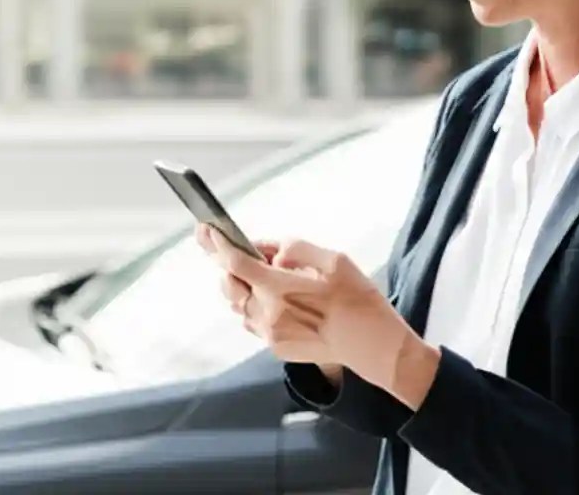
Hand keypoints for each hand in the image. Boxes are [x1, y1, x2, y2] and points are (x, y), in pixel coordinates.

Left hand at [198, 224, 429, 395]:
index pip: (236, 263)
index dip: (217, 244)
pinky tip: (275, 299)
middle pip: (229, 284)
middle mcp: (269, 314)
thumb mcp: (334, 261)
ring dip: (242, 287)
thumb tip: (270, 251)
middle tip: (231, 250)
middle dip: (227, 265)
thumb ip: (295, 249)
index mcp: (281, 289)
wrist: (372, 346)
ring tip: (261, 275)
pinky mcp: (276, 347)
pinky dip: (254, 305)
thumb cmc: (358, 301)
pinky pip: (252, 321)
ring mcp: (270, 334)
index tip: (206, 230)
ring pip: (238, 304)